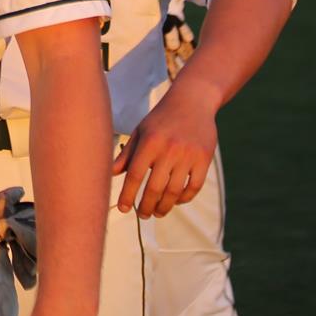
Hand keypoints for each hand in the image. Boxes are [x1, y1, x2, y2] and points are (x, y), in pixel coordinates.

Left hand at [109, 82, 217, 218]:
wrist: (193, 101)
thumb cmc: (161, 118)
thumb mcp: (141, 131)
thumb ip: (127, 154)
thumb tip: (111, 174)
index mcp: (149, 142)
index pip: (135, 175)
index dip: (127, 195)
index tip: (123, 208)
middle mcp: (169, 149)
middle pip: (154, 188)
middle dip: (146, 206)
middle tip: (142, 214)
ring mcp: (188, 155)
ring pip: (174, 192)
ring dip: (164, 207)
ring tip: (157, 213)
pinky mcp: (204, 159)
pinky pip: (194, 187)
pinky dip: (184, 198)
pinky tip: (176, 202)